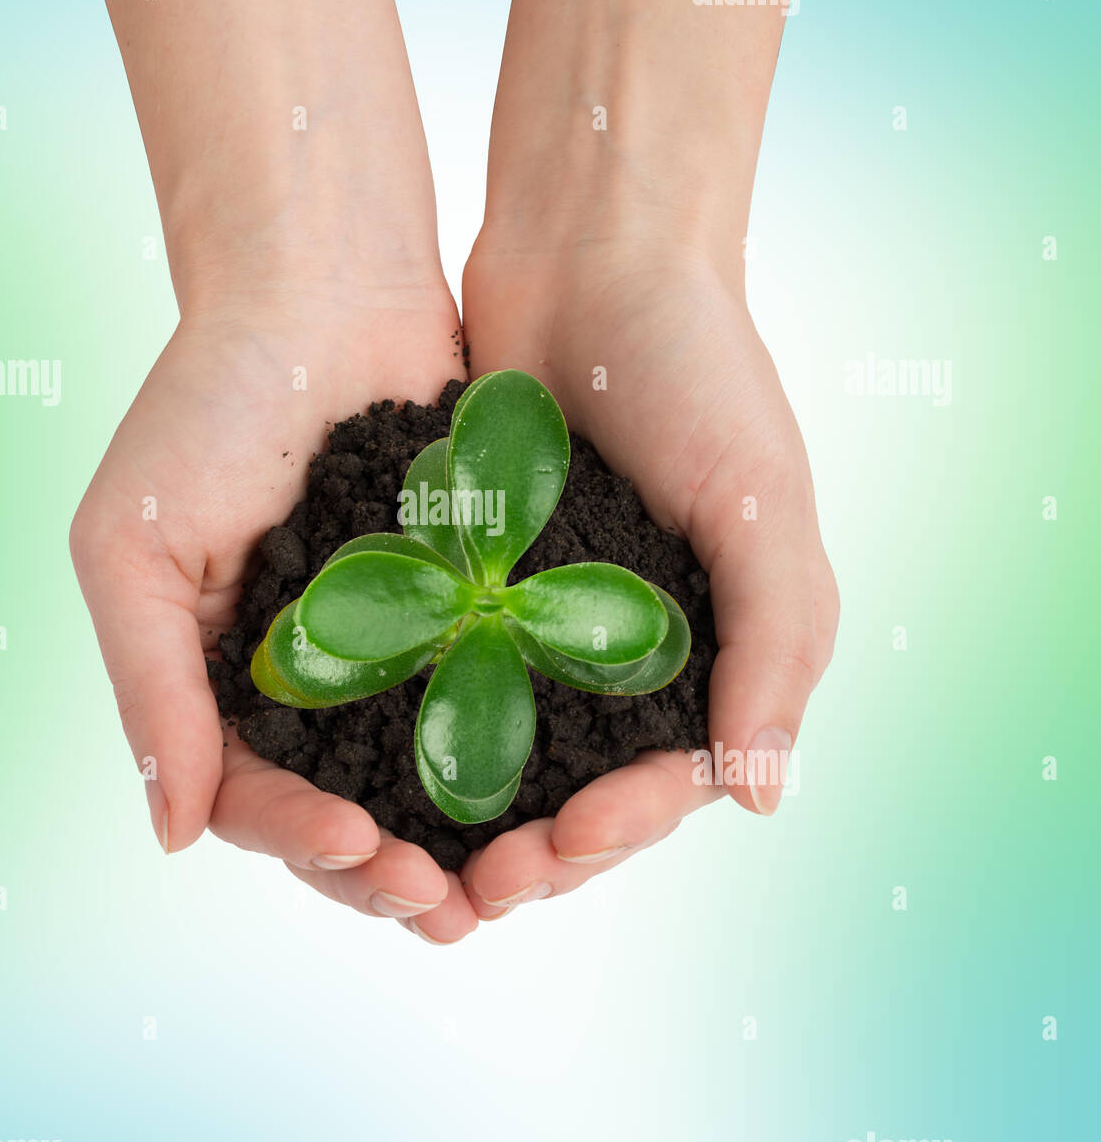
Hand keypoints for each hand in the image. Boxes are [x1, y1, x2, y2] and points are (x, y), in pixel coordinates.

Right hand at [70, 276, 484, 941]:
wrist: (319, 284)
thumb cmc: (204, 404)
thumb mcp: (133, 545)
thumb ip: (149, 687)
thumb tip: (171, 834)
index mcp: (224, 675)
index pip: (256, 792)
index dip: (302, 838)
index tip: (358, 848)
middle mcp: (311, 673)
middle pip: (348, 804)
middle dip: (389, 867)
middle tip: (444, 903)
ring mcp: (392, 641)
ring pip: (425, 771)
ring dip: (458, 833)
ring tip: (506, 877)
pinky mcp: (465, 600)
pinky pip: (488, 691)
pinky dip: (512, 746)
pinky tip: (554, 786)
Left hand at [455, 241, 838, 916]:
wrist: (594, 254)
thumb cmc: (699, 367)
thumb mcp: (759, 498)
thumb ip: (774, 640)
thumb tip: (762, 795)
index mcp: (716, 644)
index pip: (671, 777)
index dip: (619, 829)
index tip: (559, 847)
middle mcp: (629, 645)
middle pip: (580, 784)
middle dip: (533, 846)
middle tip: (470, 887)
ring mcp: (546, 615)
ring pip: (503, 750)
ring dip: (464, 809)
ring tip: (407, 854)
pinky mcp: (475, 577)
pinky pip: (444, 672)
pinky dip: (415, 723)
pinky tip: (366, 765)